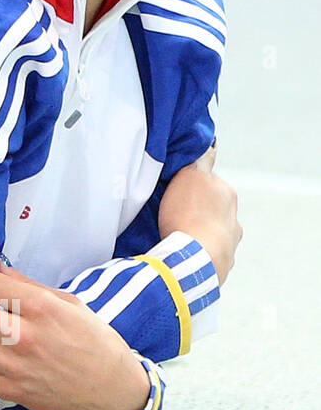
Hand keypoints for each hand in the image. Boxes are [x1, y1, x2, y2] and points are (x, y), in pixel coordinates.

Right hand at [158, 142, 240, 285]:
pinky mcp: (222, 265)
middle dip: (198, 209)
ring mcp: (230, 243)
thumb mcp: (191, 176)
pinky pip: (208, 253)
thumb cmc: (189, 215)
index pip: (210, 182)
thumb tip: (210, 144)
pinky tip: (185, 252)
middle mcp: (234, 218)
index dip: (192, 184)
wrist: (195, 257)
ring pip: (213, 232)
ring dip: (199, 231)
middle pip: (213, 207)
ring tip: (178, 236)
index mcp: (227, 194)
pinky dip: (199, 251)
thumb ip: (201, 160)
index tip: (178, 190)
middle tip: (174, 212)